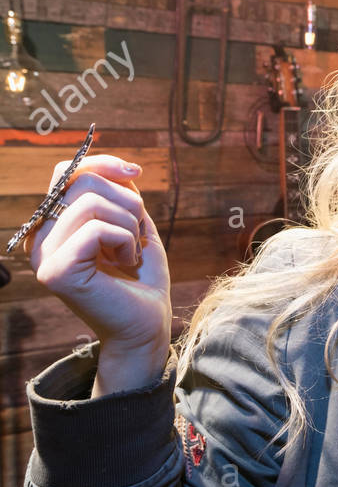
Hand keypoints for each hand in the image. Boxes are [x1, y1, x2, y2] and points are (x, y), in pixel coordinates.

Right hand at [27, 154, 171, 394]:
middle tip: (137, 233)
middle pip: (79, 180)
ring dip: (129, 224)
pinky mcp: (56, 272)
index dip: (102, 163)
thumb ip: (121, 194)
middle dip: (126, 200)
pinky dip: (124, 240)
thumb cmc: (141, 277)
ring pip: (89, 204)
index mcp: (54, 224)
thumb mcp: (133, 224)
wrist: (147, 324)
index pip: (66, 171)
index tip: (135, 171)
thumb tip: (122, 168)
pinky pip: (95, 229)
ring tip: (131, 252)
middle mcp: (41, 237)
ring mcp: (44, 255)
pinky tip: (126, 263)